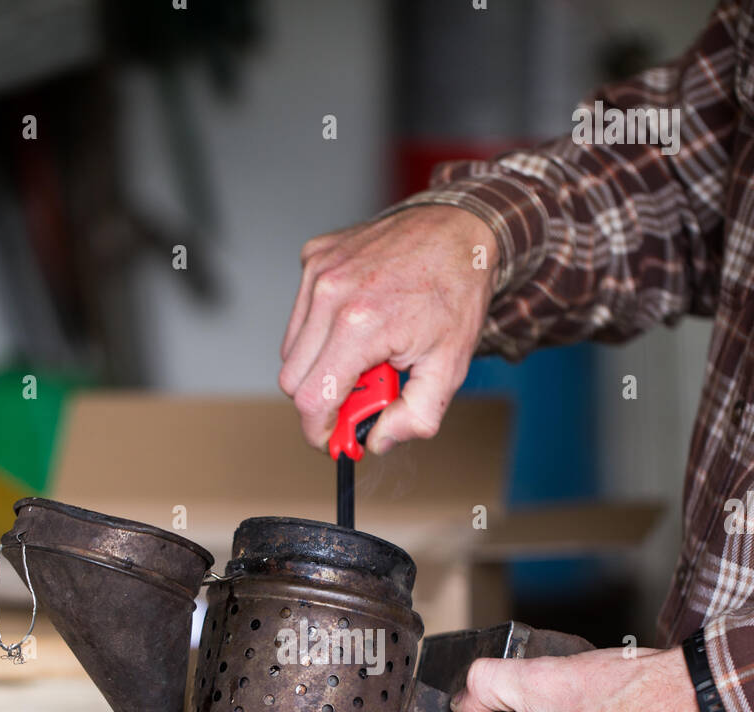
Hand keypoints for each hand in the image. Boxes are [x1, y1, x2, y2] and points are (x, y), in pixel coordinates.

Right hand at [279, 205, 498, 452]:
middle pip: (293, 380)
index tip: (334, 439)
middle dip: (322, 399)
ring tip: (366, 353)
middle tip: (362, 395)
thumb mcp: (450, 367)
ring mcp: (317, 272)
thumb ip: (415, 417)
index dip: (319, 431)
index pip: (311, 399)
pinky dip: (322, 330)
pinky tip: (359, 320)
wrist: (460, 228)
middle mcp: (329, 294)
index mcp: (359, 325)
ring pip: (292, 350)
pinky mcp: (314, 257)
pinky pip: (301, 315)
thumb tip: (378, 441)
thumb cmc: (456, 292)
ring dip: (322, 364)